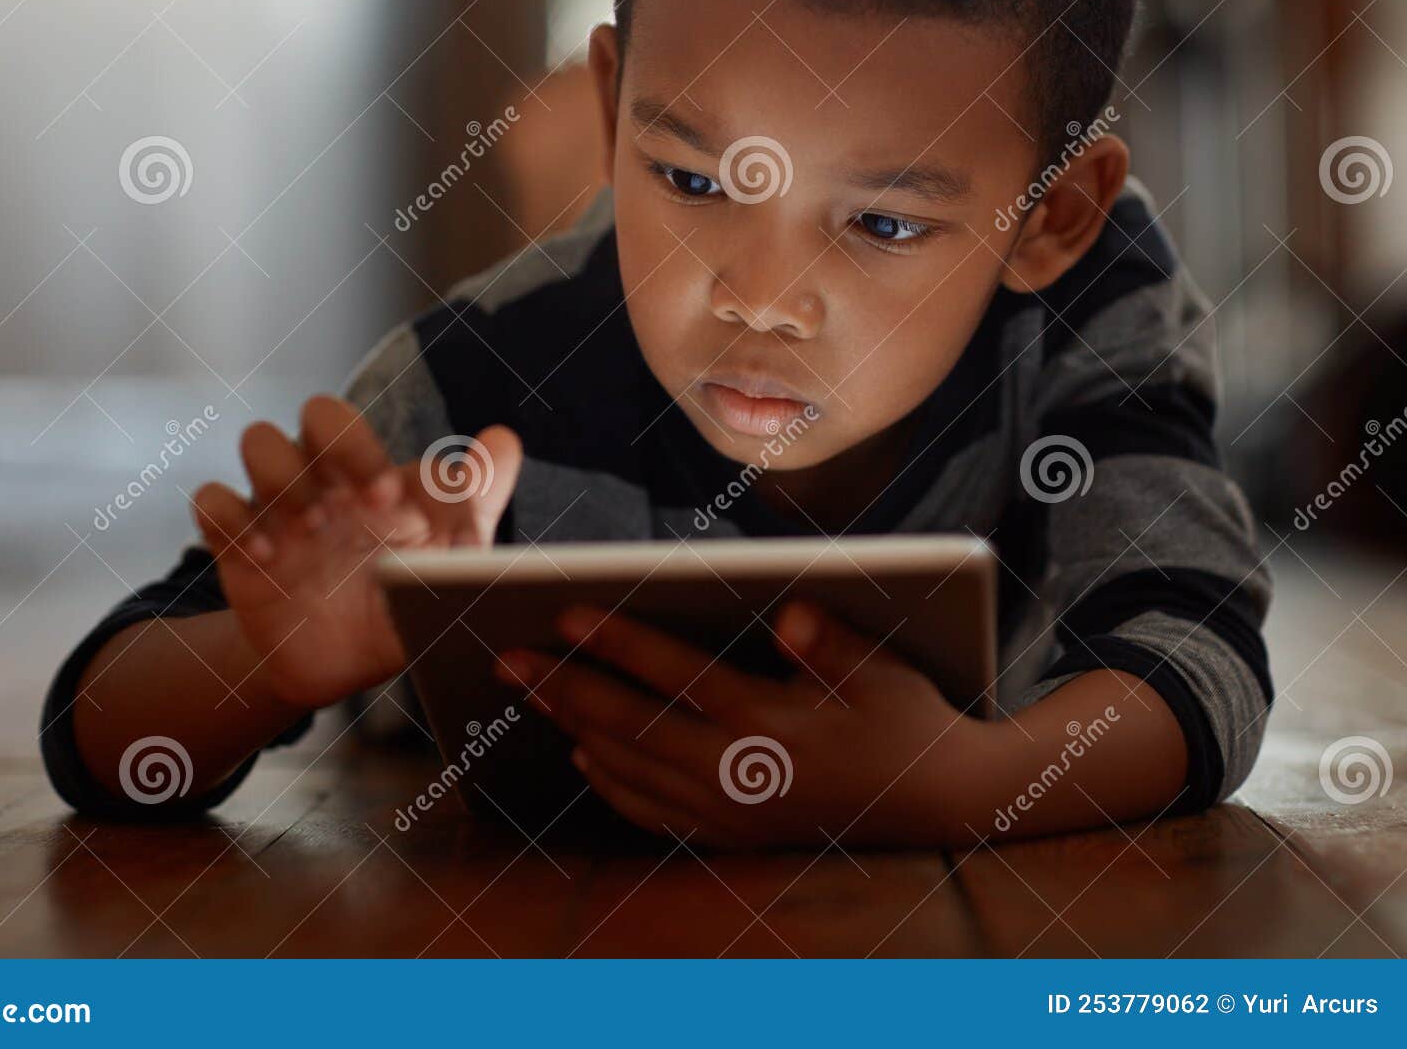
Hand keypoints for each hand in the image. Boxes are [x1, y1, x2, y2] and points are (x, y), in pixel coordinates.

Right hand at [193, 394, 521, 709]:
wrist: (343, 661)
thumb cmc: (401, 592)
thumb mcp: (447, 554)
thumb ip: (477, 497)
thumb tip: (503, 438)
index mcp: (374, 470)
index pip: (377, 427)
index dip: (382, 452)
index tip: (399, 506)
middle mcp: (326, 475)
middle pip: (319, 411)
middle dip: (346, 444)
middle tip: (372, 502)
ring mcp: (279, 506)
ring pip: (259, 440)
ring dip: (287, 476)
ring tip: (315, 527)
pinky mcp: (238, 545)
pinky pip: (212, 502)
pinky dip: (234, 520)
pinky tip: (270, 558)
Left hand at [495, 600, 1004, 849]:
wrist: (938, 803)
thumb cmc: (907, 718)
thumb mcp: (882, 671)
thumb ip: (830, 642)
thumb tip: (790, 614)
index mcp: (769, 722)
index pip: (674, 675)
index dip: (617, 641)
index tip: (564, 611)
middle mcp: (738, 771)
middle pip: (631, 724)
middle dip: (563, 686)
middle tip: (505, 658)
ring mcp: (730, 808)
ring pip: (630, 768)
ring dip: (573, 727)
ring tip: (526, 695)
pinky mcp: (733, 831)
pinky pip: (653, 811)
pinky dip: (610, 782)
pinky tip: (584, 756)